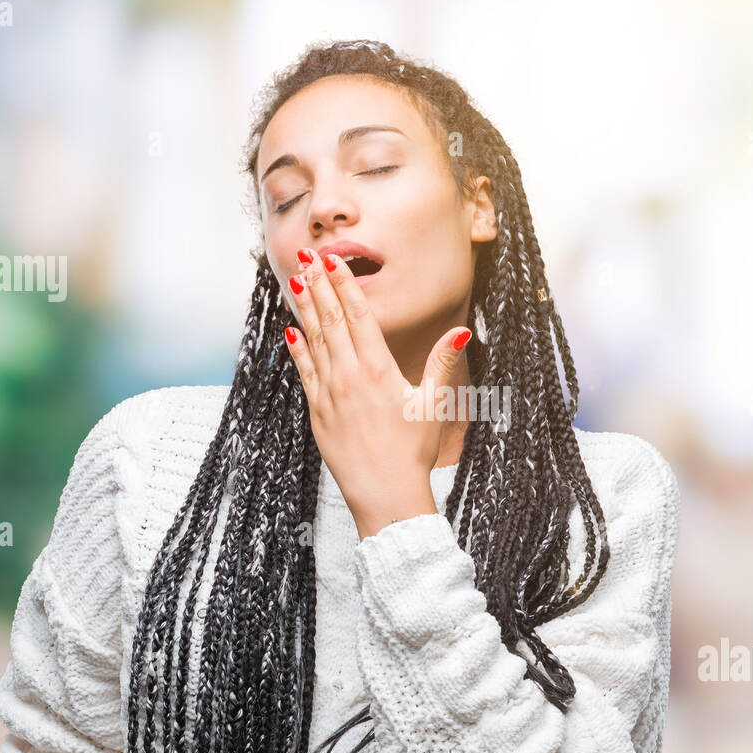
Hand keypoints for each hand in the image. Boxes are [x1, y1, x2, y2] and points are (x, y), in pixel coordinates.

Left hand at [282, 247, 471, 538]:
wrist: (385, 496)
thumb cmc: (413, 453)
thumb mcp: (433, 406)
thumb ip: (441, 364)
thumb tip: (460, 332)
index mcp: (380, 371)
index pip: (359, 317)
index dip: (344, 286)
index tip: (332, 261)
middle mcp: (350, 378)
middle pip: (332, 322)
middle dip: (319, 287)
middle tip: (306, 256)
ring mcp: (329, 395)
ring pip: (315, 342)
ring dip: (306, 310)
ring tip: (295, 281)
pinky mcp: (317, 414)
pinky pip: (305, 373)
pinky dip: (299, 350)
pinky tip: (292, 332)